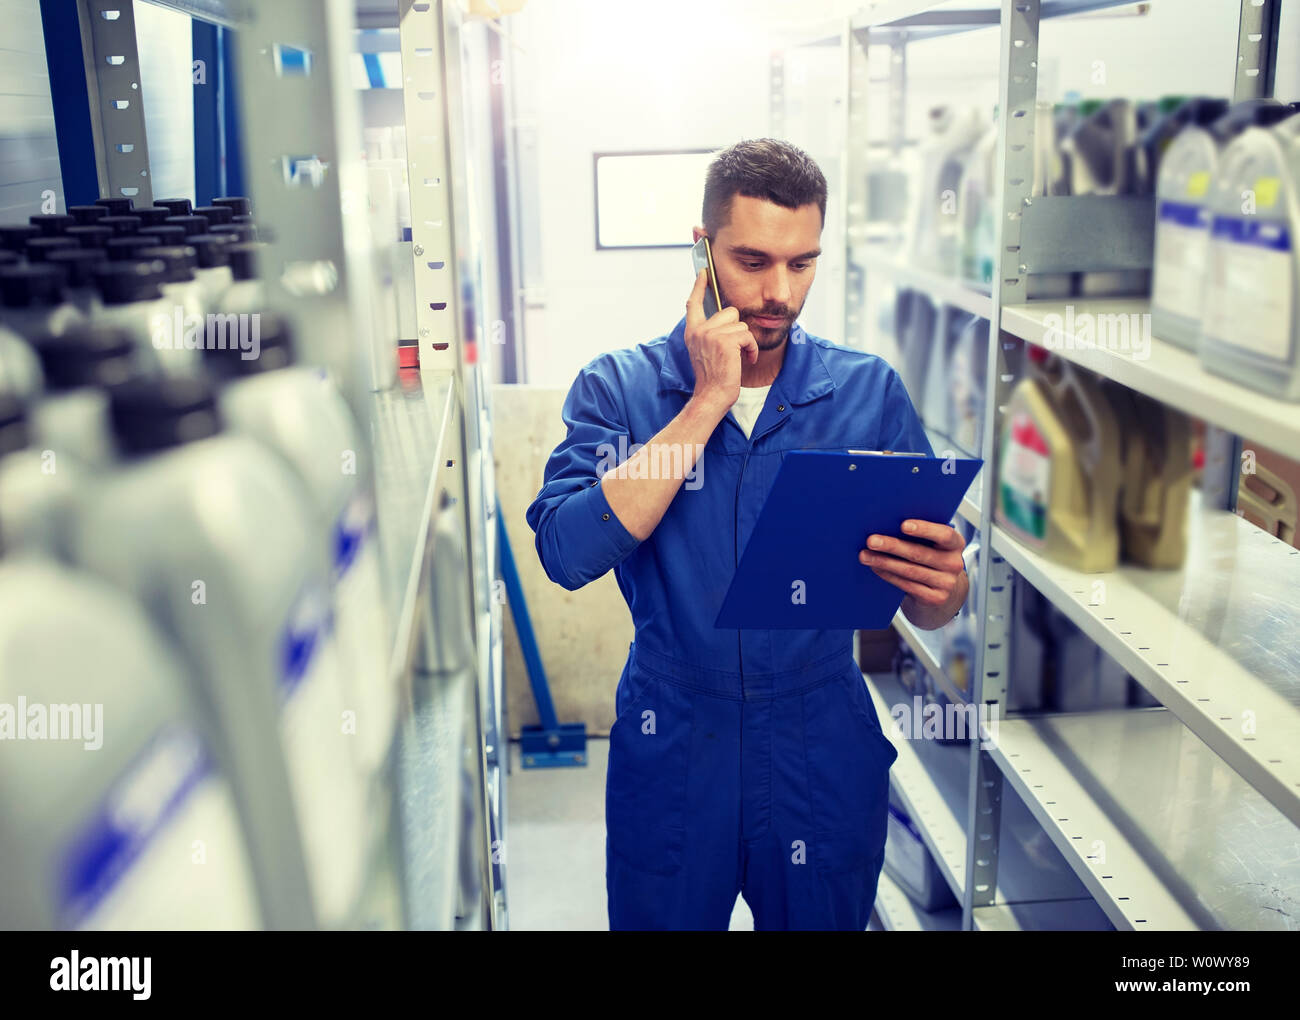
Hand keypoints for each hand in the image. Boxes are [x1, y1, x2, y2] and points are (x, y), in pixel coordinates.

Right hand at [684, 268, 757, 412]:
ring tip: (740, 357)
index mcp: (692, 332)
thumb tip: (728, 317)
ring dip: (746, 342)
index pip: (693, 303)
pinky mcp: (725, 341)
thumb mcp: (706, 351)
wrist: (712, 396)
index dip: (699, 286)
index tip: (704, 272)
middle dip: (738, 329)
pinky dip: (751, 349)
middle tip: (735, 349)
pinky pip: (747, 335)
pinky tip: (746, 360)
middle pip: (729, 312)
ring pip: (740, 324)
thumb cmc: (713, 378)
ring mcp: (710, 334)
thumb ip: (711, 333)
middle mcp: (699, 330)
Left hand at [859, 519, 967, 628]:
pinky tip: (876, 567)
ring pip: (910, 570)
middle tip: (871, 540)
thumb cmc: (931, 559)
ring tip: (865, 555)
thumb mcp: (932, 545)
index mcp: (955, 544)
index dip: (925, 529)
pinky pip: (907, 585)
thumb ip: (919, 535)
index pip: (944, 534)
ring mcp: (946, 583)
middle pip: (919, 553)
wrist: (942, 592)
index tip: (903, 525)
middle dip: (892, 546)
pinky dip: (888, 575)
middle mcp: (954, 564)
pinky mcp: (934, 598)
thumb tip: (887, 522)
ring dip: (884, 562)